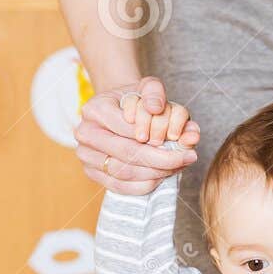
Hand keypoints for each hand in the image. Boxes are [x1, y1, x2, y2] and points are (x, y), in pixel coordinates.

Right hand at [75, 74, 199, 193]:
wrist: (115, 112)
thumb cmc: (133, 100)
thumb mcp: (145, 87)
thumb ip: (155, 91)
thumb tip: (157, 108)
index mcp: (94, 108)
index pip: (129, 129)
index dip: (157, 138)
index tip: (182, 143)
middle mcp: (85, 132)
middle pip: (126, 153)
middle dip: (161, 159)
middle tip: (187, 158)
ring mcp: (85, 155)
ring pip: (124, 172)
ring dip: (156, 173)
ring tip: (178, 166)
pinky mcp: (91, 173)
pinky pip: (120, 187)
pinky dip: (144, 184)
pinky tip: (162, 177)